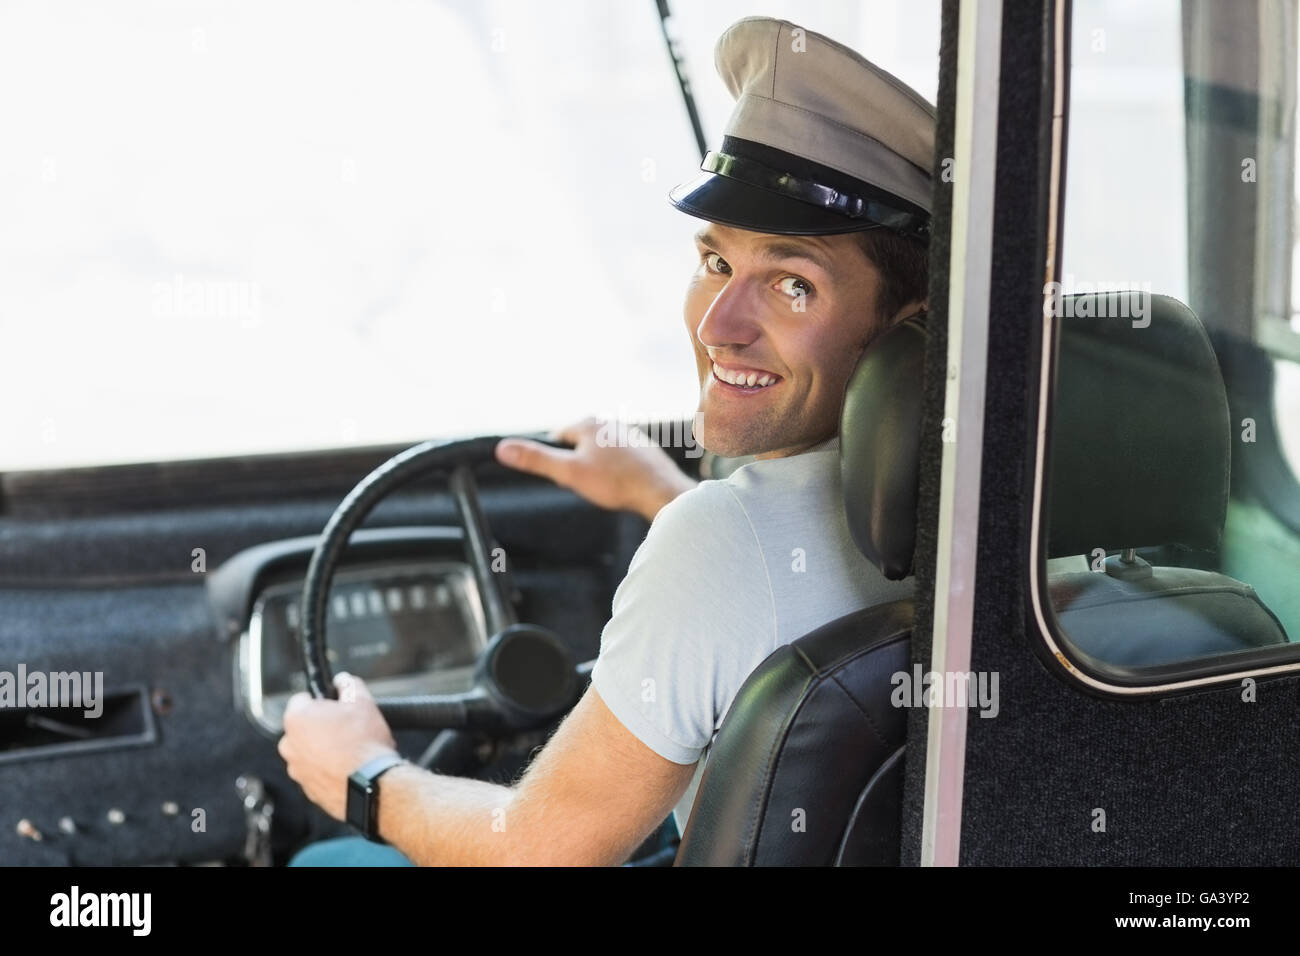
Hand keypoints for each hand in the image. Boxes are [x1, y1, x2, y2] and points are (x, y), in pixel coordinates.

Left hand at [277, 673, 398, 820]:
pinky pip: (316, 772)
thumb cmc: (364, 744)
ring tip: (350, 749)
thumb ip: (349, 685)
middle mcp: (290, 745)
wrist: (372, 785)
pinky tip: (349, 767)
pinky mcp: (308, 790)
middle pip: (303, 727)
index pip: (302, 699)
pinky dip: (328, 769)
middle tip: (346, 727)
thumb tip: (344, 680)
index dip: (322, 699)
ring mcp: (297, 770)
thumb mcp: (363, 702)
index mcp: (297, 719)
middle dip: (321, 725)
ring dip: (324, 749)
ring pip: (309, 751)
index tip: (336, 705)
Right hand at [495, 418, 696, 522]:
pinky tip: (624, 486)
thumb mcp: (568, 473)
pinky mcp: (644, 449)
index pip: (558, 437)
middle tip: (590, 485)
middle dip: (579, 465)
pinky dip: (617, 472)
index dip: (558, 460)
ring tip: (608, 487)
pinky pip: (620, 460)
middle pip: (580, 444)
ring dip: (599, 469)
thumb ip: (536, 460)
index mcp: (589, 423)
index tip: (567, 476)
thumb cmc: (615, 482)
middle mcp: (610, 422)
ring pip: (600, 452)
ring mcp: (629, 434)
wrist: (659, 491)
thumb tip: (502, 449)